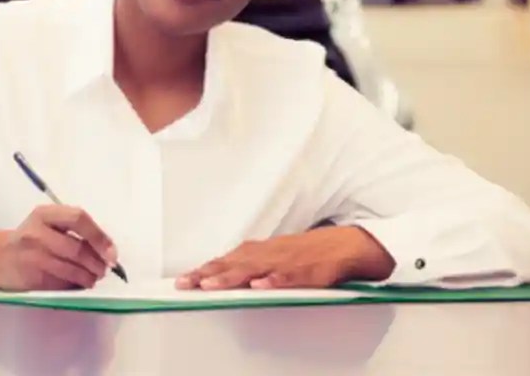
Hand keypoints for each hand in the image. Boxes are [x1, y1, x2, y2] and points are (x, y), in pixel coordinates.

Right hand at [0, 205, 117, 290]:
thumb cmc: (29, 239)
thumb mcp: (46, 223)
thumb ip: (72, 229)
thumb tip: (106, 250)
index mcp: (44, 214)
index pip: (78, 218)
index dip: (99, 236)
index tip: (111, 252)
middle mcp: (37, 232)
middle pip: (77, 249)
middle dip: (97, 263)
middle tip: (104, 269)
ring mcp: (33, 256)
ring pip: (71, 269)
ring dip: (89, 277)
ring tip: (93, 278)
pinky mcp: (31, 277)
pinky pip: (61, 283)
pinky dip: (75, 285)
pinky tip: (78, 283)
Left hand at [176, 226, 394, 290]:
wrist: (347, 244)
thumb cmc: (306, 253)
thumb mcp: (274, 256)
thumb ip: (249, 264)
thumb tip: (220, 273)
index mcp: (260, 251)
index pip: (225, 261)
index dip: (204, 270)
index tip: (182, 280)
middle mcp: (269, 253)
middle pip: (233, 264)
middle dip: (208, 274)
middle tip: (186, 283)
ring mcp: (288, 261)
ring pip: (256, 269)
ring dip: (232, 276)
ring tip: (211, 285)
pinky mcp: (309, 270)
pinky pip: (290, 276)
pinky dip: (275, 280)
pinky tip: (261, 286)